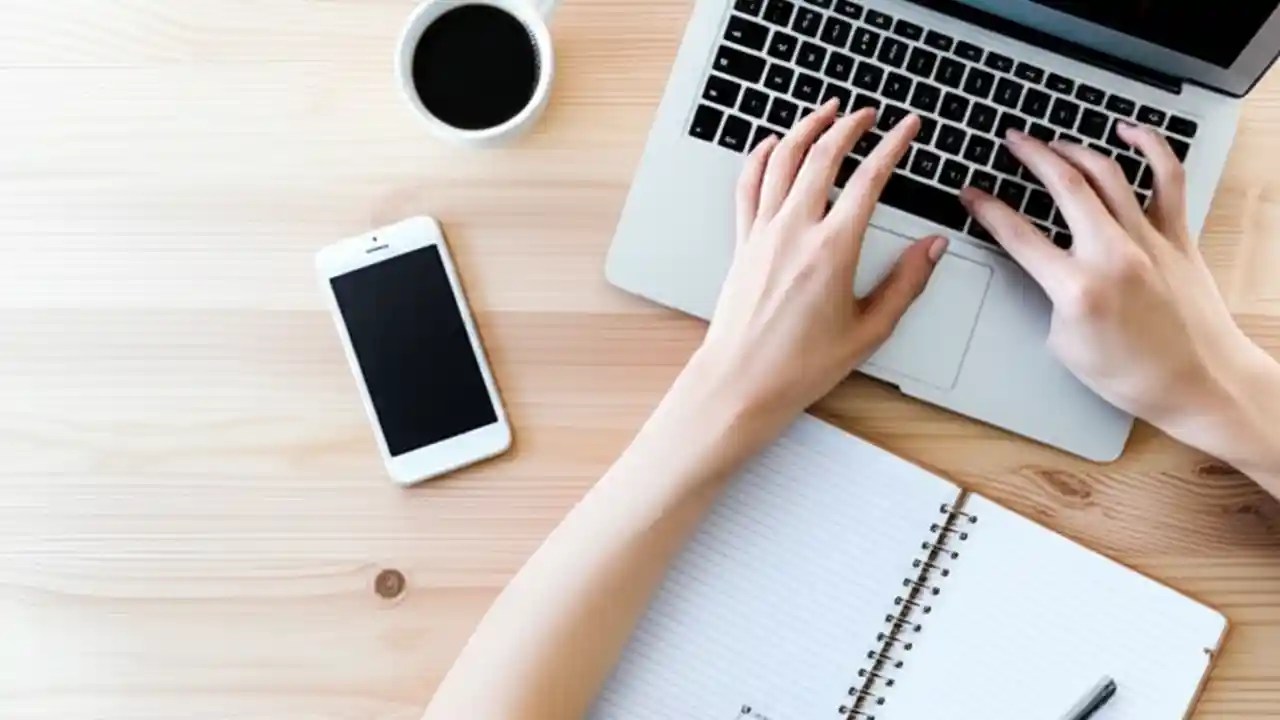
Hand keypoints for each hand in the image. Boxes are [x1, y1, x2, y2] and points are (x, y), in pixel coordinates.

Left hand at [690, 100, 946, 429]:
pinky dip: (761, 157)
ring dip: (805, 128)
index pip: (869, 179)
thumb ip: (906, 283)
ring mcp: (763, 233)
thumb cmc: (801, 366)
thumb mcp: (869, 330)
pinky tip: (772, 144)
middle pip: (822, 156)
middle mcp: (795, 231)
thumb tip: (933, 248)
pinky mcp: (743, 242)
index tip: (908, 127)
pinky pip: (748, 185)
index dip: (893, 145)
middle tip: (868, 113)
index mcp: (833, 250)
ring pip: (781, 161)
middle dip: (849, 125)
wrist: (741, 382)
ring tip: (826, 112)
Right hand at [960, 125, 1279, 463]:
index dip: (986, 209)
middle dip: (1032, 155)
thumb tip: (1048, 268)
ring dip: (1075, 149)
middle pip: (1064, 185)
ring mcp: (1148, 240)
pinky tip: (1130, 132)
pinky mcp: (1177, 237)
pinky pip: (1166, 179)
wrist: (1199, 384)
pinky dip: (1150, 147)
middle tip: (1013, 141)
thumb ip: (1050, 297)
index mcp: (1076, 287)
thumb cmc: (1133, 375)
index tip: (971, 194)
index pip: (1018, 235)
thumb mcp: (1064, 344)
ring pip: (1108, 173)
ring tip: (1055, 142)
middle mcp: (1112, 254)